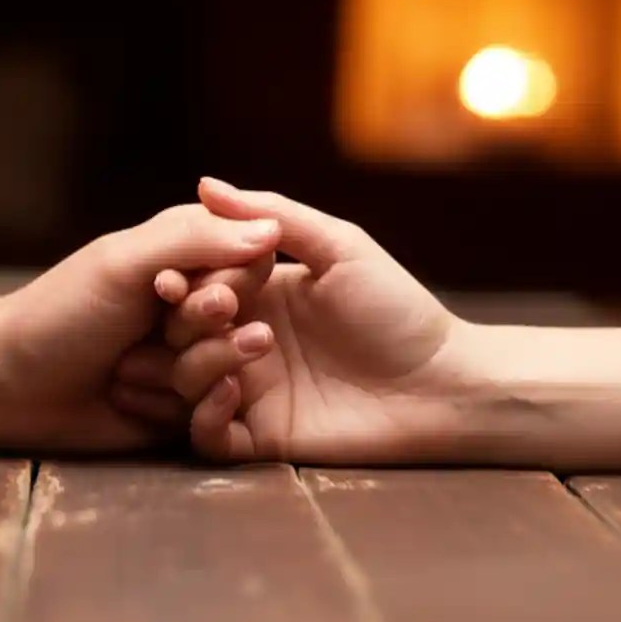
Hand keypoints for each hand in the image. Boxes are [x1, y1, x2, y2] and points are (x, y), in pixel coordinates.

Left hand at [0, 203, 279, 448]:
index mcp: (184, 259)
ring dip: (189, 373)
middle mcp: (193, 307)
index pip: (250, 263)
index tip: (180, 294)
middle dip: (207, 334)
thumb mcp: (127, 263)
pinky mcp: (182, 407)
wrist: (10, 386)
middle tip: (165, 333)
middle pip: (248, 319)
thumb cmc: (61, 313)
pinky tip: (133, 400)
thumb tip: (273, 226)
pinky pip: (212, 411)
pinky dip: (176, 407)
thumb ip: (197, 240)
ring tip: (132, 371)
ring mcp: (189, 358)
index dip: (231, 284)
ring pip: (232, 369)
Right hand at [166, 178, 477, 461]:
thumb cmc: (398, 310)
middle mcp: (243, 339)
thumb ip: (273, 215)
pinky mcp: (260, 437)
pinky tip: (234, 390)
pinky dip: (205, 414)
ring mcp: (250, 390)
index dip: (182, 277)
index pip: (194, 282)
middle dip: (189, 317)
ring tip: (257, 343)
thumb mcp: (339, 248)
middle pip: (177, 330)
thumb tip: (203, 184)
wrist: (442, 383)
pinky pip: (205, 435)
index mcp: (257, 293)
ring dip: (203, 358)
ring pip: (183, 380)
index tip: (180, 274)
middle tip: (224, 307)